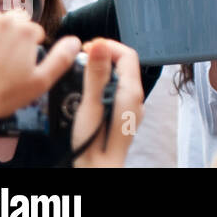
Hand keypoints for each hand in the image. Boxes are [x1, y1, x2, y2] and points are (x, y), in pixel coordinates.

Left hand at [0, 10, 79, 142]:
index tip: (26, 60)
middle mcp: (3, 22)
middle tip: (12, 54)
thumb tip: (75, 41)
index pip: (36, 30)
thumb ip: (62, 59)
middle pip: (16, 18)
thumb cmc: (1, 94)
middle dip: (17, 31)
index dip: (34, 45)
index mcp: (25, 32)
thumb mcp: (41, 81)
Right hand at [72, 38, 143, 167]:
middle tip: (80, 57)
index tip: (87, 46)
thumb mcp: (91, 104)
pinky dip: (103, 85)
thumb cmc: (94, 142)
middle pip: (125, 66)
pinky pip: (116, 92)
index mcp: (132, 92)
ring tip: (81, 71)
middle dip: (104, 56)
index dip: (109, 46)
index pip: (128, 55)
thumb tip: (99, 45)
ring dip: (102, 70)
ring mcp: (130, 108)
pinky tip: (87, 92)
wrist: (98, 170)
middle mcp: (136, 98)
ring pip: (120, 79)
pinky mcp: (122, 116)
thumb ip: (96, 75)